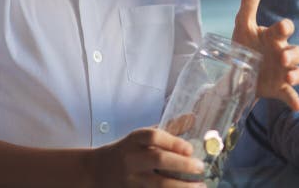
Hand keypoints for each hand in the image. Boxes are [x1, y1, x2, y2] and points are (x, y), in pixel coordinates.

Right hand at [90, 128, 205, 186]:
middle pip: (158, 160)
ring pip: (158, 184)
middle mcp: (131, 159)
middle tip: (200, 166)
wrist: (97, 171)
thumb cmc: (127, 150)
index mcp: (134, 140)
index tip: (190, 148)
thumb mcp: (142, 137)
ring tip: (200, 186)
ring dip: (182, 186)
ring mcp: (131, 179)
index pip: (153, 136)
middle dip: (182, 164)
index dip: (173, 141)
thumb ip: (168, 129)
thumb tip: (193, 118)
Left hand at [231, 0, 298, 111]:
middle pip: (298, 52)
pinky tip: (297, 106)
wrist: (236, 72)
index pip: (284, 29)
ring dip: (297, 74)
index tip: (283, 27)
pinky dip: (294, 100)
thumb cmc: (246, 45)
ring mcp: (282, 72)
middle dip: (293, 55)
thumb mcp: (243, 25)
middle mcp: (282, 54)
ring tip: (289, 77)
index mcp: (274, 37)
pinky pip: (290, 95)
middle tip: (283, 58)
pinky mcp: (278, 89)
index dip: (285, 28)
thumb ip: (250, 3)